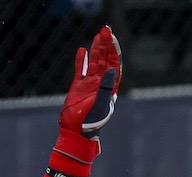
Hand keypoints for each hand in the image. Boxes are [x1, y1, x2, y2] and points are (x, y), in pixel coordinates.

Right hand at [59, 25, 121, 140]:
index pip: (114, 65)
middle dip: (106, 45)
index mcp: (110, 88)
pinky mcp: (78, 87)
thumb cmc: (92, 122)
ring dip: (96, 49)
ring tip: (98, 36)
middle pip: (105, 60)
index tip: (112, 39)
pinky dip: (81, 60)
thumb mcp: (101, 104)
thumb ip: (106, 87)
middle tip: (105, 29)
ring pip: (94, 63)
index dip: (114, 51)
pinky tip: (82, 50)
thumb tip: (112, 69)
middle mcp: (101, 84)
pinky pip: (80, 70)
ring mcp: (89, 85)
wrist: (76, 132)